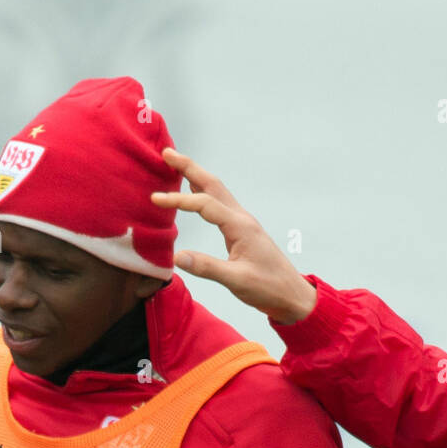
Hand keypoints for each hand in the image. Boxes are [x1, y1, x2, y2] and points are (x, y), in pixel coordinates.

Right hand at [151, 148, 317, 324]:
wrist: (291, 295)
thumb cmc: (268, 288)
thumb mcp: (237, 281)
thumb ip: (207, 268)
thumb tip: (177, 257)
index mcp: (240, 227)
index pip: (204, 204)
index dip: (178, 199)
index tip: (155, 199)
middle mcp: (242, 219)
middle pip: (212, 185)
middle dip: (189, 167)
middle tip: (166, 153)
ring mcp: (243, 223)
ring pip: (217, 191)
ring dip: (196, 176)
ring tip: (176, 165)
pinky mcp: (242, 231)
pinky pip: (220, 203)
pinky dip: (204, 192)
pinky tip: (196, 191)